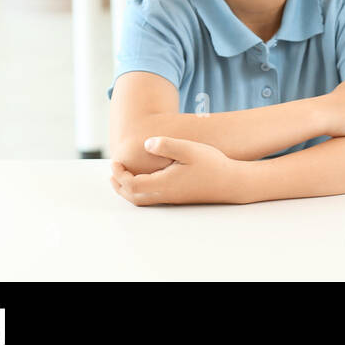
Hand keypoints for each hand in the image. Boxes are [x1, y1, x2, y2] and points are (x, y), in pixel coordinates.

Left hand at [109, 136, 248, 205]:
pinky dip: (140, 191)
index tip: (115, 161)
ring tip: (123, 177)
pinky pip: (151, 198)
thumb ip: (166, 145)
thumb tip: (146, 144)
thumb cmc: (212, 164)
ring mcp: (171, 198)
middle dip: (119, 185)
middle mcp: (165, 194)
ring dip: (128, 189)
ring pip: (141, 200)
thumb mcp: (189, 149)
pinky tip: (145, 179)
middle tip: (113, 170)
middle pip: (133, 197)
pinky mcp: (178, 197)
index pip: (131, 184)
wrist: (232, 183)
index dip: (119, 174)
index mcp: (163, 184)